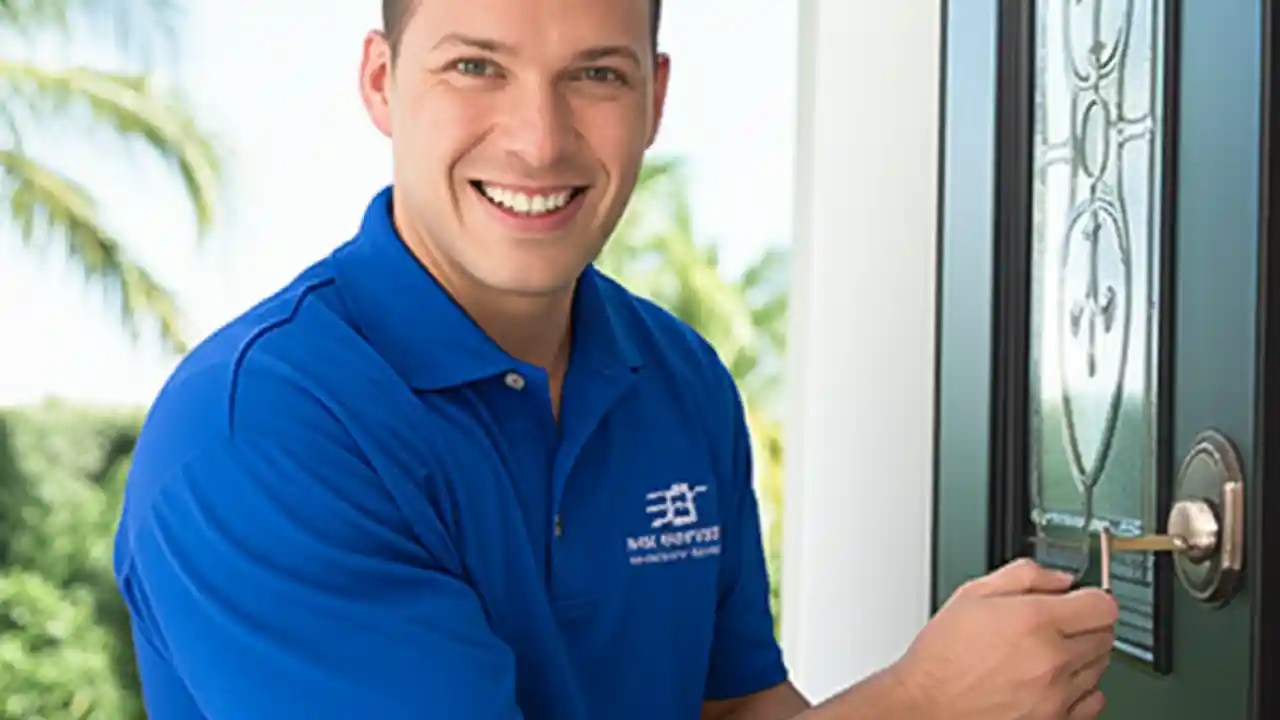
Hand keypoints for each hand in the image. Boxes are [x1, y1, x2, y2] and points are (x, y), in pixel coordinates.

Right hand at [892, 558, 1118, 718]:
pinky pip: (1094, 703)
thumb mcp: (971, 595)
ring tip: (1049, 653)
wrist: (927, 707)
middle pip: (1105, 635)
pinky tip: (1057, 681)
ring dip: (1082, 656)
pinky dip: (1082, 690)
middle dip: (1087, 625)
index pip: (1102, 605)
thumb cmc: (942, 657)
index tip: (1082, 600)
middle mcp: (1052, 659)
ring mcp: (1057, 695)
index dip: (1092, 597)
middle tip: (1061, 624)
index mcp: (1034, 621)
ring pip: (1100, 668)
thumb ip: (1022, 576)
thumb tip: (1059, 579)